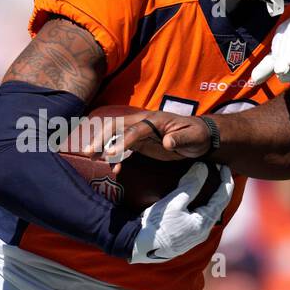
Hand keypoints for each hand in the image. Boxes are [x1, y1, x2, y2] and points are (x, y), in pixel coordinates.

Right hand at [95, 110, 212, 162]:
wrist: (201, 137)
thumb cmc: (197, 135)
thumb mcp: (193, 136)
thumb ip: (180, 138)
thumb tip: (167, 142)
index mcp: (155, 119)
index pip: (134, 129)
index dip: (122, 140)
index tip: (110, 153)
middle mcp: (143, 123)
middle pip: (116, 126)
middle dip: (101, 137)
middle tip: (89, 152)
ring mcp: (141, 133)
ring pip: (115, 136)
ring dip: (102, 146)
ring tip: (92, 159)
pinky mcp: (141, 143)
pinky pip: (123, 148)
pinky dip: (116, 157)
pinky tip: (114, 169)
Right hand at [131, 162, 234, 263]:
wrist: (140, 247)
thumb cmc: (157, 226)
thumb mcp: (173, 203)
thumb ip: (190, 185)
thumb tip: (202, 167)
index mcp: (204, 224)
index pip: (223, 198)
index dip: (225, 181)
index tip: (224, 166)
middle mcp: (204, 231)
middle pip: (219, 205)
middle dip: (220, 187)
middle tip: (218, 170)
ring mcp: (196, 235)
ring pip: (210, 211)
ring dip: (211, 195)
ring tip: (209, 181)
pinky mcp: (187, 236)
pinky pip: (201, 216)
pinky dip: (203, 203)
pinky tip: (196, 196)